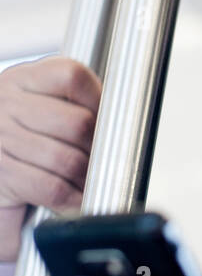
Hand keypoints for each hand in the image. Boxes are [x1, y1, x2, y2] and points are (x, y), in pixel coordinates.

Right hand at [0, 56, 100, 260]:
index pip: (73, 77)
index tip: (104, 118)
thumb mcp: (41, 103)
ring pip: (69, 160)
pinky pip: (53, 188)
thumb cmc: (21, 133)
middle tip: (101, 156)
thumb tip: (116, 116)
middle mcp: (9, 104)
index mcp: (23, 80)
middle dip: (97, 147)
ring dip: (87, 177)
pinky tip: (76, 197)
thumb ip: (73, 101)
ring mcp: (3, 139)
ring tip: (89, 179)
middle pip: (78, 123)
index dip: (98, 101)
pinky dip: (73, 198)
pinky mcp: (3, 175)